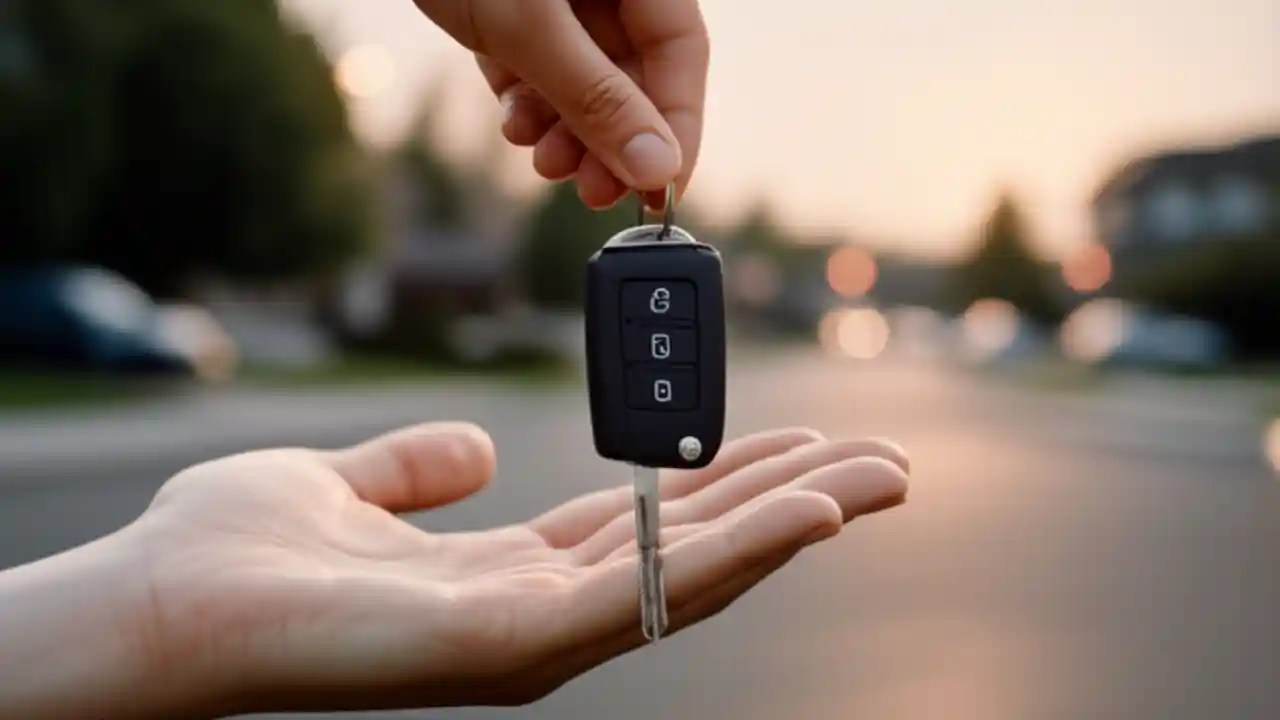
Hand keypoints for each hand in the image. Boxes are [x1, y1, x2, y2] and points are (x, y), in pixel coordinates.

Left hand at [0, 423, 907, 717]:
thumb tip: (476, 448)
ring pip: (694, 576)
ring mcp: (534, 640)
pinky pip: (649, 591)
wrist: (163, 602)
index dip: (721, 487)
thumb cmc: (235, 552)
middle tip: (882, 463)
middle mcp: (536, 616)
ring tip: (877, 482)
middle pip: (688, 552)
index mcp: (504, 575)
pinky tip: (804, 509)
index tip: (792, 443)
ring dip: (791, 526)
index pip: (641, 528)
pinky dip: (736, 550)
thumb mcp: (347, 484)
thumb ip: (416, 468)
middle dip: (788, 505)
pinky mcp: (517, 647)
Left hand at [413, 0, 709, 208]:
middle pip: (632, 74)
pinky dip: (530, 103)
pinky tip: (516, 126)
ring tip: (545, 164)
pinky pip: (538, 68)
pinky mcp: (511, 9)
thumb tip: (657, 169)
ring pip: (584, 79)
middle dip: (612, 139)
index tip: (662, 192)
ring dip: (570, 132)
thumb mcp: (532, 26)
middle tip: (595, 193)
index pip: (680, 53)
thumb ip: (596, 98)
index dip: (678, 127)